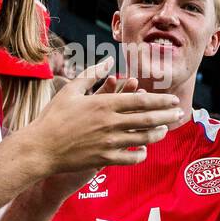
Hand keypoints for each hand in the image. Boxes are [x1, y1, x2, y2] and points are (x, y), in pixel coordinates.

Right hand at [23, 58, 182, 174]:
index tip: (172, 99)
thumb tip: (109, 61)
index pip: (141, 101)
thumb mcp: (70, 90)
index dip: (160, 101)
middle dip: (167, 116)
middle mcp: (110, 122)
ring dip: (158, 134)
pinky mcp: (104, 159)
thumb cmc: (53, 117)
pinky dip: (141, 153)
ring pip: (143, 138)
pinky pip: (130, 158)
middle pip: (148, 119)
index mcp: (104, 103)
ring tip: (165, 129)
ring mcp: (108, 142)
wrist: (39, 148)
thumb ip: (92, 74)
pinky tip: (145, 149)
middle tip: (179, 113)